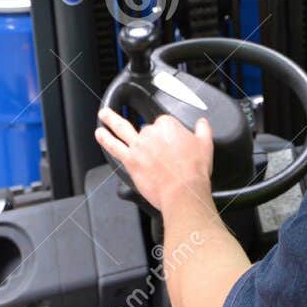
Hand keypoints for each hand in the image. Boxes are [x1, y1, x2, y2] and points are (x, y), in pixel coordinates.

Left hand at [95, 108, 213, 214]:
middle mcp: (151, 132)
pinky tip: (100, 133)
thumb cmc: (194, 171)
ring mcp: (138, 146)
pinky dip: (106, 139)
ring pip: (123, 128)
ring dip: (111, 120)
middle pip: (147, 128)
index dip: (169, 134)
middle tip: (161, 153)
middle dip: (152, 139)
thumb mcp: (206, 145)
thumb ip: (203, 130)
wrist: (183, 192)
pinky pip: (114, 146)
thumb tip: (202, 123)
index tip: (174, 144)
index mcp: (168, 125)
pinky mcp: (130, 160)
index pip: (164, 122)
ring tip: (104, 114)